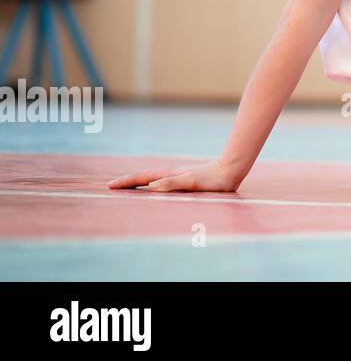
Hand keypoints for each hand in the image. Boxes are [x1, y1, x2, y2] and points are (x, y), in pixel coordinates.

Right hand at [108, 160, 242, 192]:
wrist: (230, 171)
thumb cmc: (212, 180)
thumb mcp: (192, 183)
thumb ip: (173, 183)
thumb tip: (151, 186)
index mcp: (168, 174)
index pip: (142, 178)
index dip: (126, 182)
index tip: (109, 186)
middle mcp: (170, 173)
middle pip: (144, 176)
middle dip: (127, 181)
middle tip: (111, 187)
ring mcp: (176, 175)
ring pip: (152, 178)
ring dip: (138, 182)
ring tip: (126, 187)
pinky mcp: (184, 179)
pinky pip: (161, 182)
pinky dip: (150, 184)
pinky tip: (153, 189)